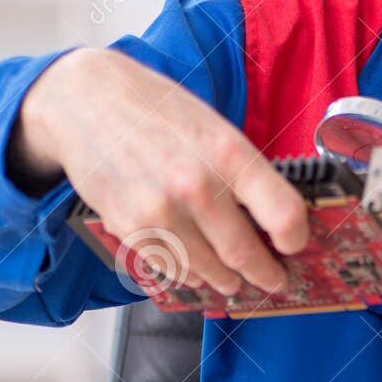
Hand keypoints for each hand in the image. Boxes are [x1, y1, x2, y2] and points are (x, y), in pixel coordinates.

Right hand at [13, 48, 309, 294]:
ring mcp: (160, 213)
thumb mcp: (212, 125)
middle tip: (273, 279)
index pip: (283, 214)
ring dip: (226, 280)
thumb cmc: (155, 108)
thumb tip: (272, 216)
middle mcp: (196, 187)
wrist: (85, 101)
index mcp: (227, 153)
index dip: (296, 238)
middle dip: (265, 273)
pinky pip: (172, 267)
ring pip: (208, 270)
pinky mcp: (130, 229)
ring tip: (234, 280)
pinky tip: (197, 269)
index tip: (296, 245)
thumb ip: (241, 169)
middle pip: (245, 254)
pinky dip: (189, 274)